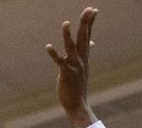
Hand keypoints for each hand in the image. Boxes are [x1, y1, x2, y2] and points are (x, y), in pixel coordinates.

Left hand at [45, 7, 97, 126]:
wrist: (77, 104)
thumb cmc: (78, 84)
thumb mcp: (84, 66)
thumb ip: (87, 52)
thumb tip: (92, 43)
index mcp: (85, 56)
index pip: (88, 35)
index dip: (90, 22)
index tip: (93, 10)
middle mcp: (81, 59)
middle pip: (83, 37)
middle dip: (85, 23)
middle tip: (89, 10)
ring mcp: (74, 66)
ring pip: (71, 47)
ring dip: (68, 35)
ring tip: (65, 23)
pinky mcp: (66, 73)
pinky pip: (59, 62)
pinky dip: (54, 54)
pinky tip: (48, 46)